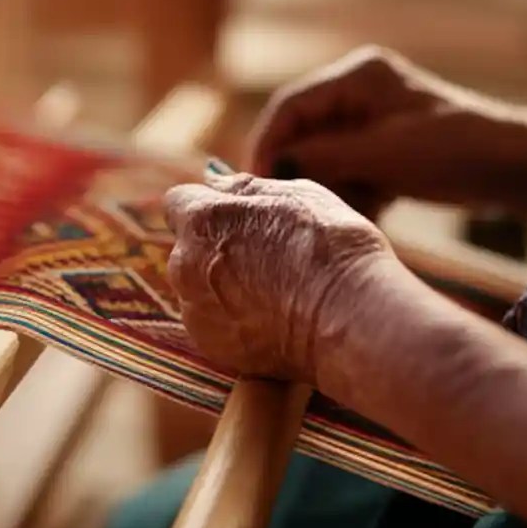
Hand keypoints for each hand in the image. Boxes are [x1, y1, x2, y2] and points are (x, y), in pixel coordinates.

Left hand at [163, 172, 392, 380]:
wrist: (348, 314)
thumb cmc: (328, 245)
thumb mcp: (295, 194)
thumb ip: (245, 188)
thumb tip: (217, 182)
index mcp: (201, 219)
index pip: (178, 202)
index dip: (207, 208)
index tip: (233, 218)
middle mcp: (184, 264)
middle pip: (187, 249)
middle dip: (213, 250)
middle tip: (263, 257)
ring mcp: (195, 309)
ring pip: (198, 290)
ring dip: (221, 288)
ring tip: (272, 293)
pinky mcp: (211, 346)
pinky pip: (213, 325)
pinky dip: (234, 322)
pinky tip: (272, 320)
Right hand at [249, 45, 526, 214]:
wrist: (515, 167)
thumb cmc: (453, 151)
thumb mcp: (382, 154)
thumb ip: (323, 157)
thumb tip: (272, 166)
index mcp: (357, 77)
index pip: (291, 107)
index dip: (268, 144)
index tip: (259, 185)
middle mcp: (361, 92)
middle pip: (306, 133)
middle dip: (306, 171)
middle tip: (305, 207)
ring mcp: (376, 121)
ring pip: (328, 158)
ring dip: (334, 187)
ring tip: (354, 207)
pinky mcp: (389, 148)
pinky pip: (353, 170)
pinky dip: (357, 192)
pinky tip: (377, 207)